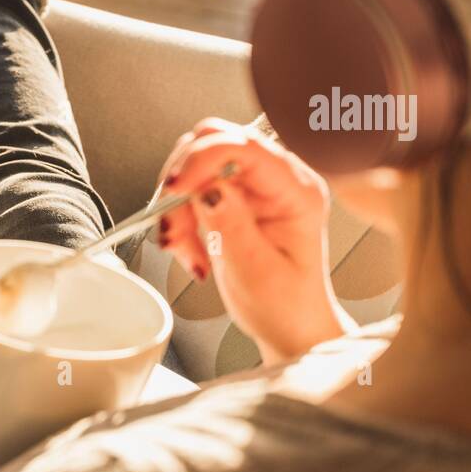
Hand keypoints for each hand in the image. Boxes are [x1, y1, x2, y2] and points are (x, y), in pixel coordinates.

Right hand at [158, 117, 354, 362]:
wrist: (289, 327)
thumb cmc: (286, 306)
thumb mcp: (257, 271)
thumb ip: (232, 225)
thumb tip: (207, 188)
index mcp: (297, 191)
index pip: (244, 146)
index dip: (201, 160)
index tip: (173, 190)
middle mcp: (276, 180)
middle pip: (212, 144)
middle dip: (182, 184)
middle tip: (175, 229)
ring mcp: (252, 187)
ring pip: (193, 167)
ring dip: (176, 206)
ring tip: (184, 248)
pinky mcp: (231, 198)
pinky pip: (189, 190)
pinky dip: (178, 218)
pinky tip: (189, 248)